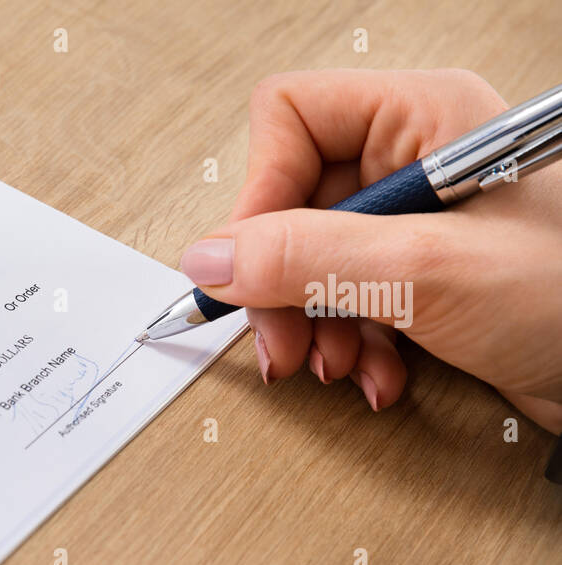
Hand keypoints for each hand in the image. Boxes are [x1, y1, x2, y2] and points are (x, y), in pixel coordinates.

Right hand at [180, 69, 561, 432]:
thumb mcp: (428, 272)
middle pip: (288, 203)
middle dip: (281, 285)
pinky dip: (349, 345)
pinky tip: (377, 373)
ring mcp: (418, 222)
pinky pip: (345, 300)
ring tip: (337, 366)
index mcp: (423, 117)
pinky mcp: (423, 277)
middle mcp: (414, 161)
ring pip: (309, 260)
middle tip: (282, 343)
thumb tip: (212, 258)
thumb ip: (309, 258)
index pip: (289, 120)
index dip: (258, 196)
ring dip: (313, 326)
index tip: (248, 268)